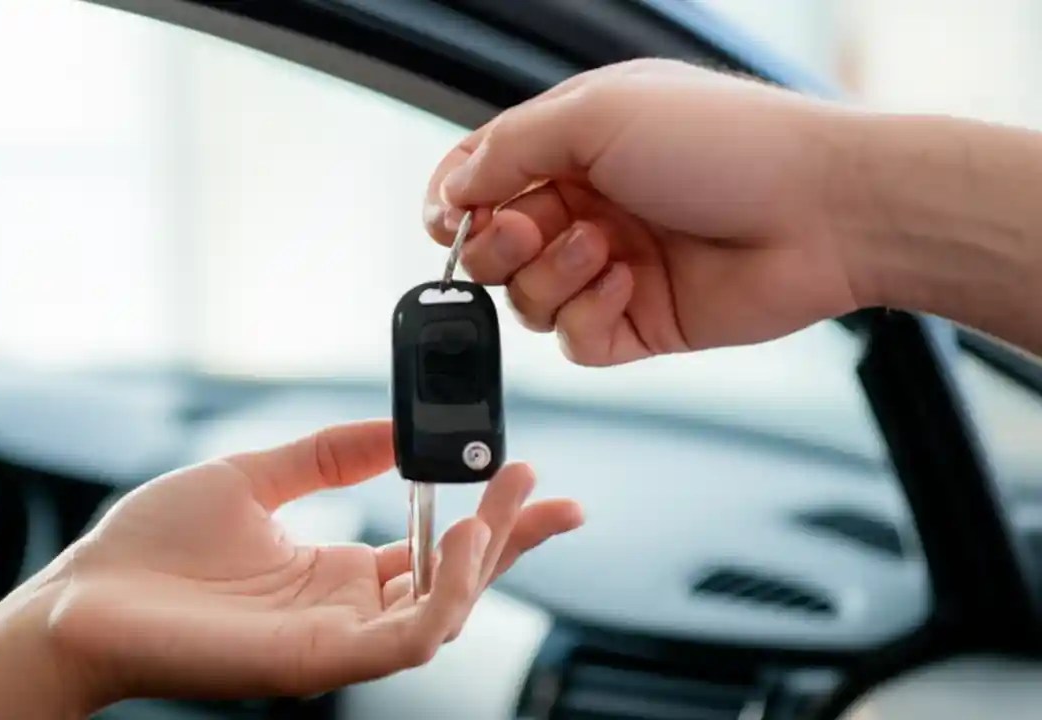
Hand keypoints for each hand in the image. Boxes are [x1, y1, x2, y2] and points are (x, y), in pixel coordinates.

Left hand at [0, 420, 582, 718]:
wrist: (80, 598)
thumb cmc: (151, 547)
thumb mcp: (255, 477)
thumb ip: (328, 456)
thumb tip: (397, 428)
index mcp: (333, 574)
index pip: (434, 549)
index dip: (490, 518)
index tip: (528, 475)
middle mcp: (344, 612)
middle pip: (454, 584)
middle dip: (510, 539)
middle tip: (546, 490)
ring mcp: (333, 642)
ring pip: (442, 616)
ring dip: (484, 565)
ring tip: (498, 509)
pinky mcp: (314, 663)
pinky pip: (403, 640)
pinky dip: (443, 596)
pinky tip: (458, 542)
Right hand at [424, 59, 864, 365]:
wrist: (824, 210)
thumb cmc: (726, 142)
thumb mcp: (598, 113)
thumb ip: (510, 148)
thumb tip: (453, 188)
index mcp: (574, 145)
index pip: (481, 176)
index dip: (454, 202)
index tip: (451, 219)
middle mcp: (587, 205)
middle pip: (493, 246)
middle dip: (497, 246)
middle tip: (526, 231)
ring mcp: (611, 266)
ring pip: (528, 299)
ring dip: (552, 277)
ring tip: (607, 249)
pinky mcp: (639, 321)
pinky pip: (575, 340)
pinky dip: (589, 315)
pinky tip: (630, 283)